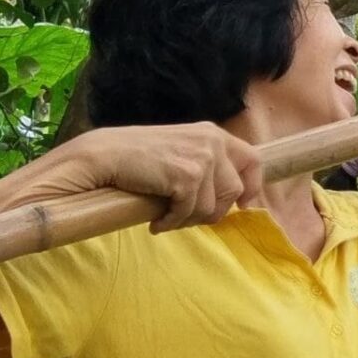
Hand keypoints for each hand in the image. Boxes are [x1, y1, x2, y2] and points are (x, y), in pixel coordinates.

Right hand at [63, 123, 263, 232]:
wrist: (103, 155)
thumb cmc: (137, 158)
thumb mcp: (180, 151)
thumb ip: (206, 165)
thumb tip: (231, 199)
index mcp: (213, 134)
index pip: (253, 160)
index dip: (252, 186)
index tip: (242, 205)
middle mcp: (213, 141)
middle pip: (234, 192)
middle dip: (211, 211)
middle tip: (184, 216)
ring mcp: (202, 158)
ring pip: (212, 208)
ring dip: (187, 219)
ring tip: (166, 216)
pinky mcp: (187, 177)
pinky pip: (189, 214)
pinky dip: (171, 223)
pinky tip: (156, 221)